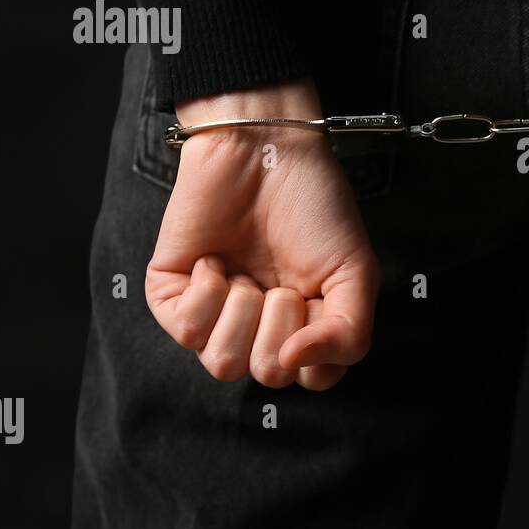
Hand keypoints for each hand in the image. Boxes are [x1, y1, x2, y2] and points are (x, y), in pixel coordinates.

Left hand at [145, 79, 378, 389]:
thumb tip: (295, 366)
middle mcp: (259, 328)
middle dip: (279, 321)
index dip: (317, 348)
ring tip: (247, 272)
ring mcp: (215, 314)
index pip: (311, 379)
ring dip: (243, 312)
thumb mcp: (355, 273)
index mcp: (305, 326)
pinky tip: (216, 261)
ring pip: (222, 364)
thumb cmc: (314, 204)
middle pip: (265, 374)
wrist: (264, 149)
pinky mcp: (173, 295)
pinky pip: (185, 330)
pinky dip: (207, 291)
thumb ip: (348, 335)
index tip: (316, 299)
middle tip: (281, 279)